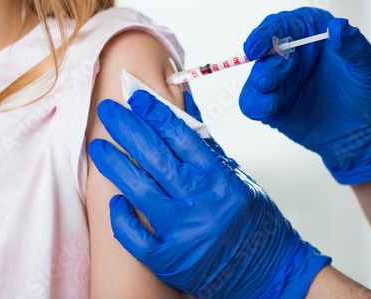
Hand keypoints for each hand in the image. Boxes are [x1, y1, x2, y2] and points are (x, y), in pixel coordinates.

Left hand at [88, 90, 329, 298]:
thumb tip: (184, 107)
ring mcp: (184, 233)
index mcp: (219, 177)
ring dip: (115, 165)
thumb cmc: (254, 221)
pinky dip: (121, 217)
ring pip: (140, 191)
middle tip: (107, 110)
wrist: (272, 273)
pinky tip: (114, 200)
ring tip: (98, 146)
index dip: (155, 113)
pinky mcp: (171, 261)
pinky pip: (136, 237)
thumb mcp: (238, 178)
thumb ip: (207, 148)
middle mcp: (201, 202)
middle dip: (127, 129)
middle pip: (155, 157)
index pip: (181, 136)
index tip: (135, 98)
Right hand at [239, 7, 370, 183]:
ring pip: (255, 76)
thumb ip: (354, 47)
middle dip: (263, 65)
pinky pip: (253, 102)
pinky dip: (254, 104)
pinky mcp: (274, 104)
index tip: (255, 48)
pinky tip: (267, 110)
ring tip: (272, 102)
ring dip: (258, 86)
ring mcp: (281, 79)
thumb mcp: (369, 67)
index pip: (282, 25)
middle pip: (263, 50)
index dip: (264, 33)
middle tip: (267, 82)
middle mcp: (292, 52)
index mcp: (312, 32)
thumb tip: (338, 27)